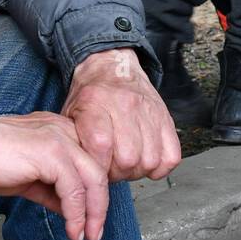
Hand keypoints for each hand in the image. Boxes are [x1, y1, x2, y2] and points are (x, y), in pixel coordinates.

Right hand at [0, 109, 109, 239]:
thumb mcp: (28, 177)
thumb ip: (52, 191)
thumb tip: (70, 211)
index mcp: (60, 131)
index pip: (89, 164)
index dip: (94, 194)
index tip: (91, 220)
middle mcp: (64, 131)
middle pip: (97, 170)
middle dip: (99, 206)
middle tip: (94, 232)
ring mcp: (60, 139)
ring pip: (93, 179)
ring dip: (93, 213)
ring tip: (87, 235)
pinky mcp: (51, 152)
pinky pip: (74, 188)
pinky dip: (76, 214)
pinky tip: (72, 228)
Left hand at [62, 48, 181, 183]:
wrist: (114, 66)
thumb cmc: (91, 95)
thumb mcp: (69, 111)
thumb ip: (71, 139)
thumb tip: (77, 169)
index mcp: (95, 102)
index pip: (101, 144)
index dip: (98, 166)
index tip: (95, 168)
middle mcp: (125, 105)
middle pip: (127, 158)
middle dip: (117, 172)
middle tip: (111, 167)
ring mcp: (148, 111)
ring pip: (150, 160)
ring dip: (137, 170)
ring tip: (127, 163)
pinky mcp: (166, 118)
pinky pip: (171, 155)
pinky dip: (160, 167)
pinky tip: (146, 161)